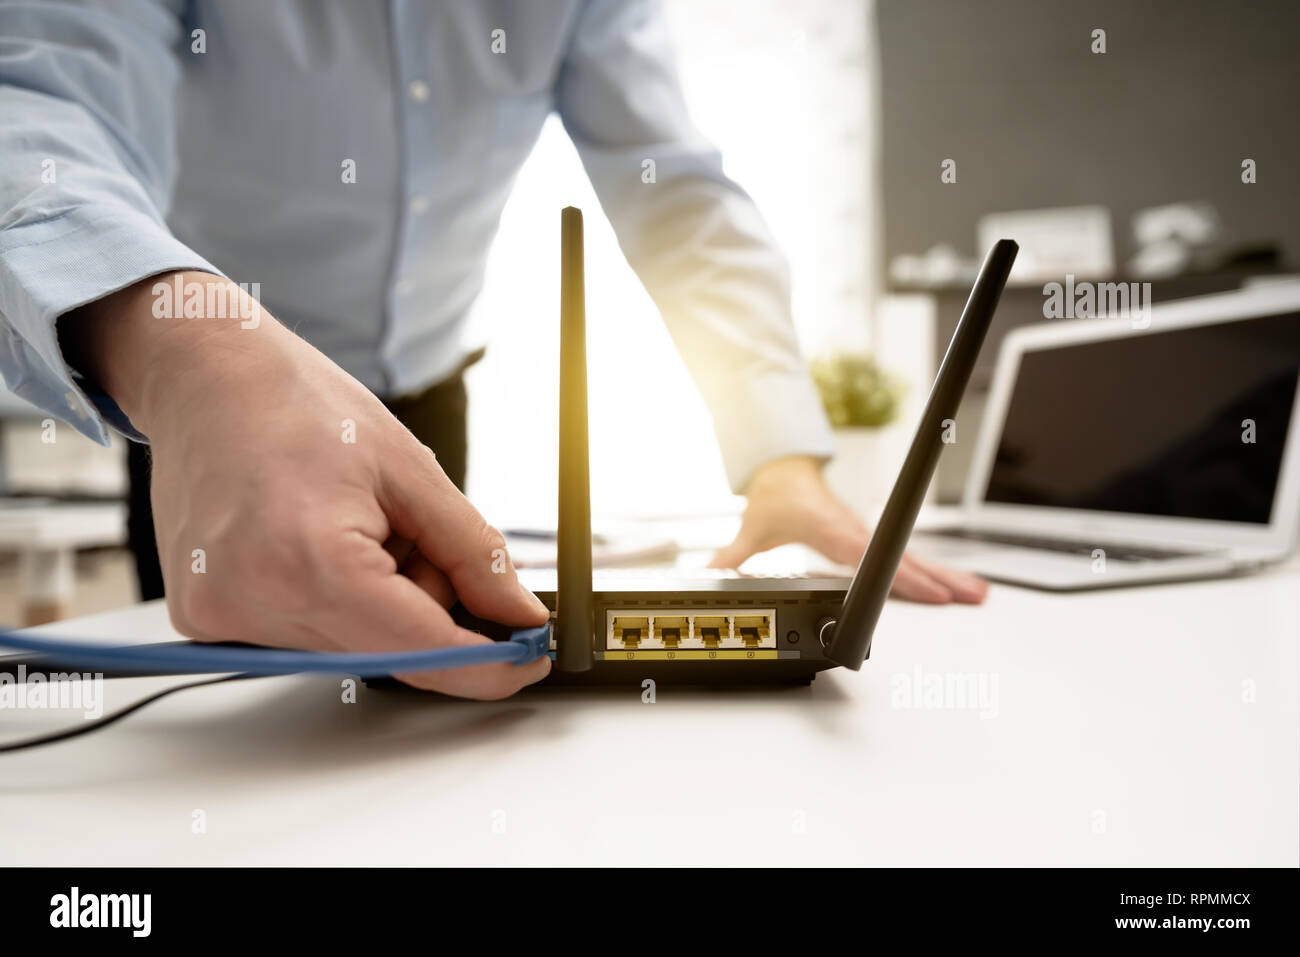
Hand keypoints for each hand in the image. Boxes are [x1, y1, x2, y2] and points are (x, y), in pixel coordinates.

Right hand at [61, 272, 550, 698]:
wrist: (205, 378)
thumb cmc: (299, 405)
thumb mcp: (412, 470)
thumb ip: (474, 554)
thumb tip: (519, 615)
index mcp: (311, 562)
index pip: (422, 652)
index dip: (488, 663)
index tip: (532, 658)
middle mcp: (254, 604)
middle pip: (390, 652)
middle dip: (430, 607)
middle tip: (417, 533)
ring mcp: (221, 618)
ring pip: (354, 647)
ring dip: (383, 602)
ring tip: (358, 524)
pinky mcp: (206, 619)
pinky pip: (309, 634)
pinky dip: (341, 600)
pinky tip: (322, 541)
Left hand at [709, 456, 986, 603]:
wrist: (785, 466)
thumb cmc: (775, 495)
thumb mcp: (752, 527)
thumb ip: (732, 555)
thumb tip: (709, 574)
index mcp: (833, 530)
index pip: (871, 556)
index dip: (898, 575)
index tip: (926, 591)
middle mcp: (857, 531)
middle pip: (904, 558)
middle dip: (939, 578)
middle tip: (971, 598)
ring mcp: (869, 534)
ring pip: (913, 556)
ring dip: (948, 575)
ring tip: (978, 594)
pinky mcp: (873, 538)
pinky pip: (908, 555)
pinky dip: (935, 570)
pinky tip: (957, 585)